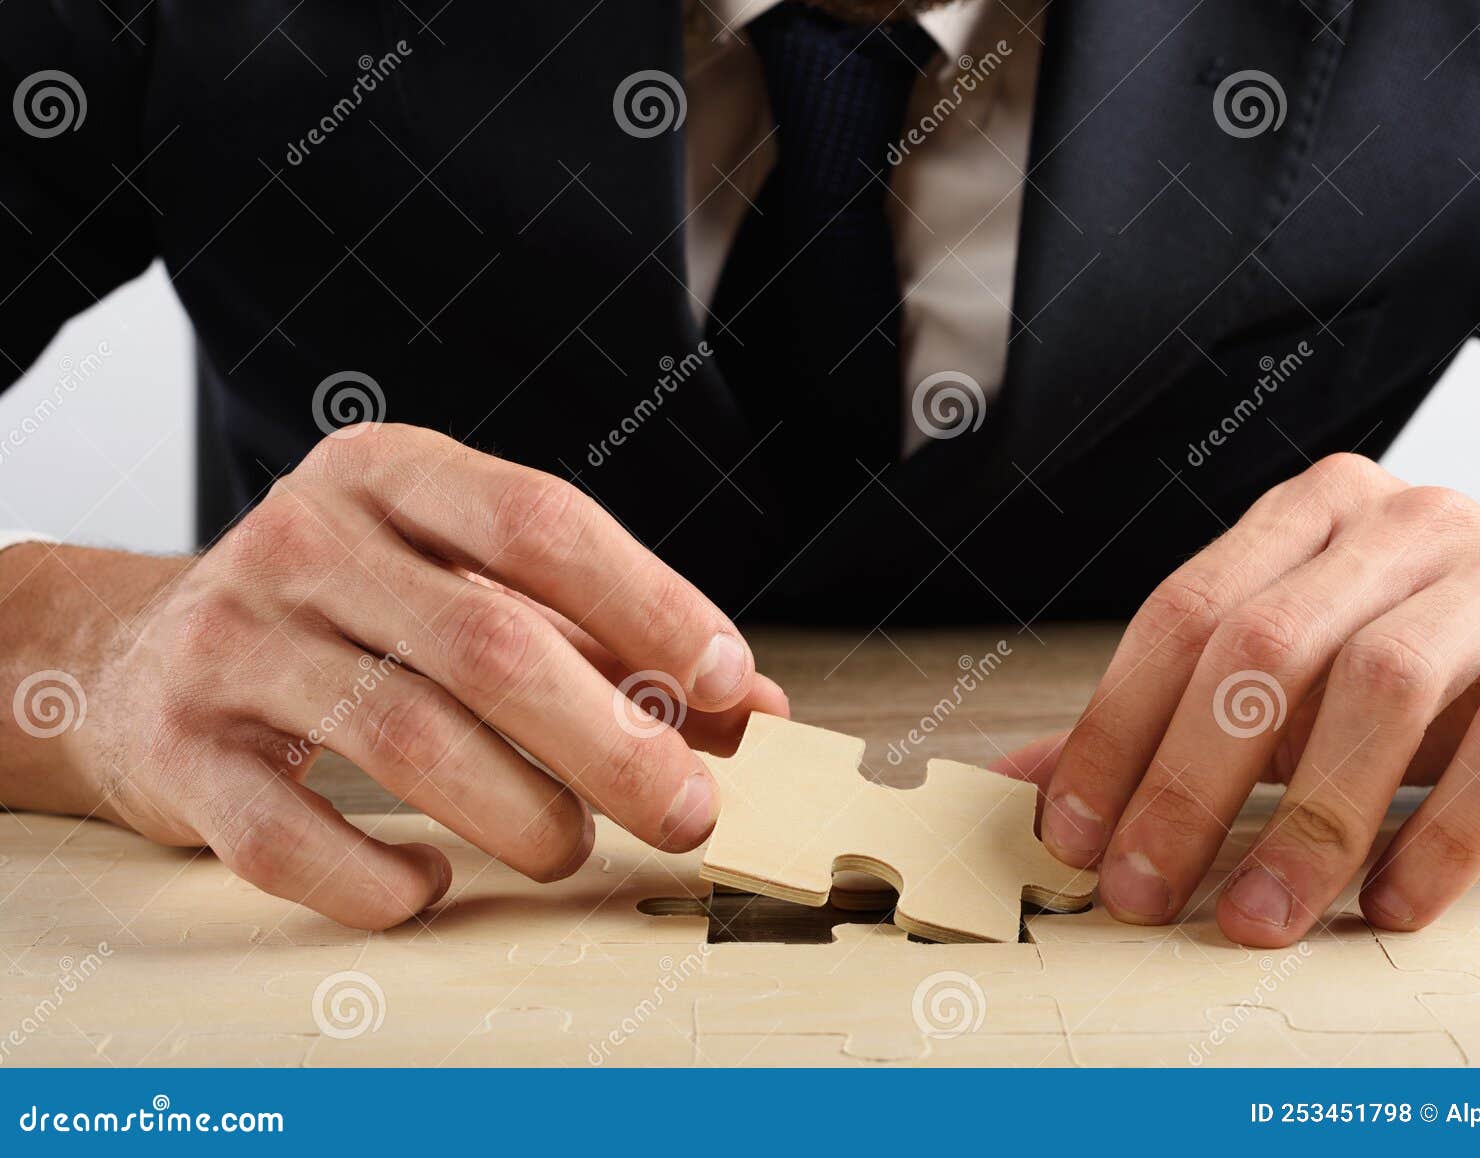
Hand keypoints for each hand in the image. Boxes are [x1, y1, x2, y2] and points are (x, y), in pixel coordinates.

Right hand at [2, 424, 783, 928]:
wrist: (139, 654)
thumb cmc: (350, 620)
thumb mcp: (471, 590)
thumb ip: (609, 642)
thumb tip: (750, 712)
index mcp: (392, 475)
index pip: (541, 522)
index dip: (648, 605)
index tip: (726, 684)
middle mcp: (306, 538)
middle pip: (490, 643)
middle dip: (612, 743)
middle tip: (686, 812)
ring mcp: (233, 639)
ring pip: (405, 738)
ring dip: (520, 814)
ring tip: (567, 848)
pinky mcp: (179, 746)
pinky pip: (288, 837)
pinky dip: (377, 879)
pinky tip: (430, 883)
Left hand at [1021, 453, 1479, 946]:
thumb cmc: (1432, 680)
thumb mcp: (1295, 694)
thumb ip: (1168, 725)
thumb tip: (1025, 790)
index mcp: (1315, 514)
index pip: (1183, 613)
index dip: (1116, 728)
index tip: (1074, 835)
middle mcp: (1409, 521)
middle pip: (1266, 646)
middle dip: (1188, 783)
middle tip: (1144, 893)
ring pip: (1384, 684)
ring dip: (1310, 820)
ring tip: (1261, 919)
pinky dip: (1445, 832)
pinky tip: (1394, 905)